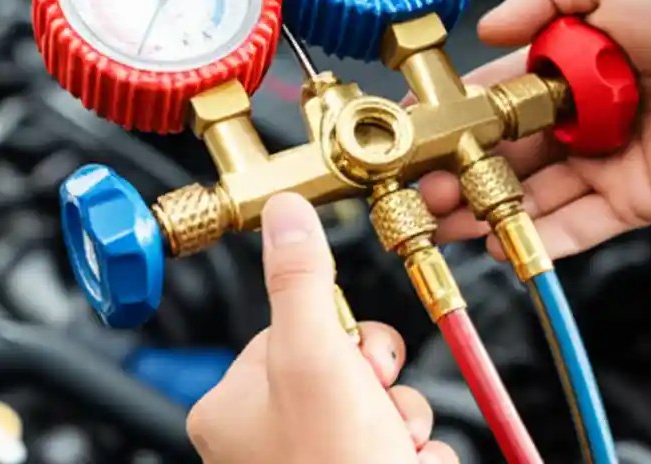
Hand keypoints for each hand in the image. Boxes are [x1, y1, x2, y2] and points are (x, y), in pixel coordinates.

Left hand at [186, 193, 458, 463]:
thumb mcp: (316, 361)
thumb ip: (304, 284)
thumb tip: (288, 212)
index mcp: (234, 406)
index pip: (296, 327)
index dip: (338, 336)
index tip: (348, 359)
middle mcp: (266, 439)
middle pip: (346, 364)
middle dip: (381, 385)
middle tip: (375, 412)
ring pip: (382, 406)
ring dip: (406, 425)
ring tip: (394, 454)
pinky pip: (402, 447)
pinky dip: (416, 458)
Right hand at [421, 0, 650, 258]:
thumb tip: (485, 26)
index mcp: (562, 64)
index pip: (488, 96)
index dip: (446, 113)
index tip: (405, 126)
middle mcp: (575, 118)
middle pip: (498, 154)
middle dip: (450, 172)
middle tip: (410, 186)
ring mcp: (601, 161)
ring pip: (526, 196)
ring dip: (478, 209)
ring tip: (433, 220)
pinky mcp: (631, 199)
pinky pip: (574, 227)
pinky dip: (534, 241)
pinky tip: (493, 243)